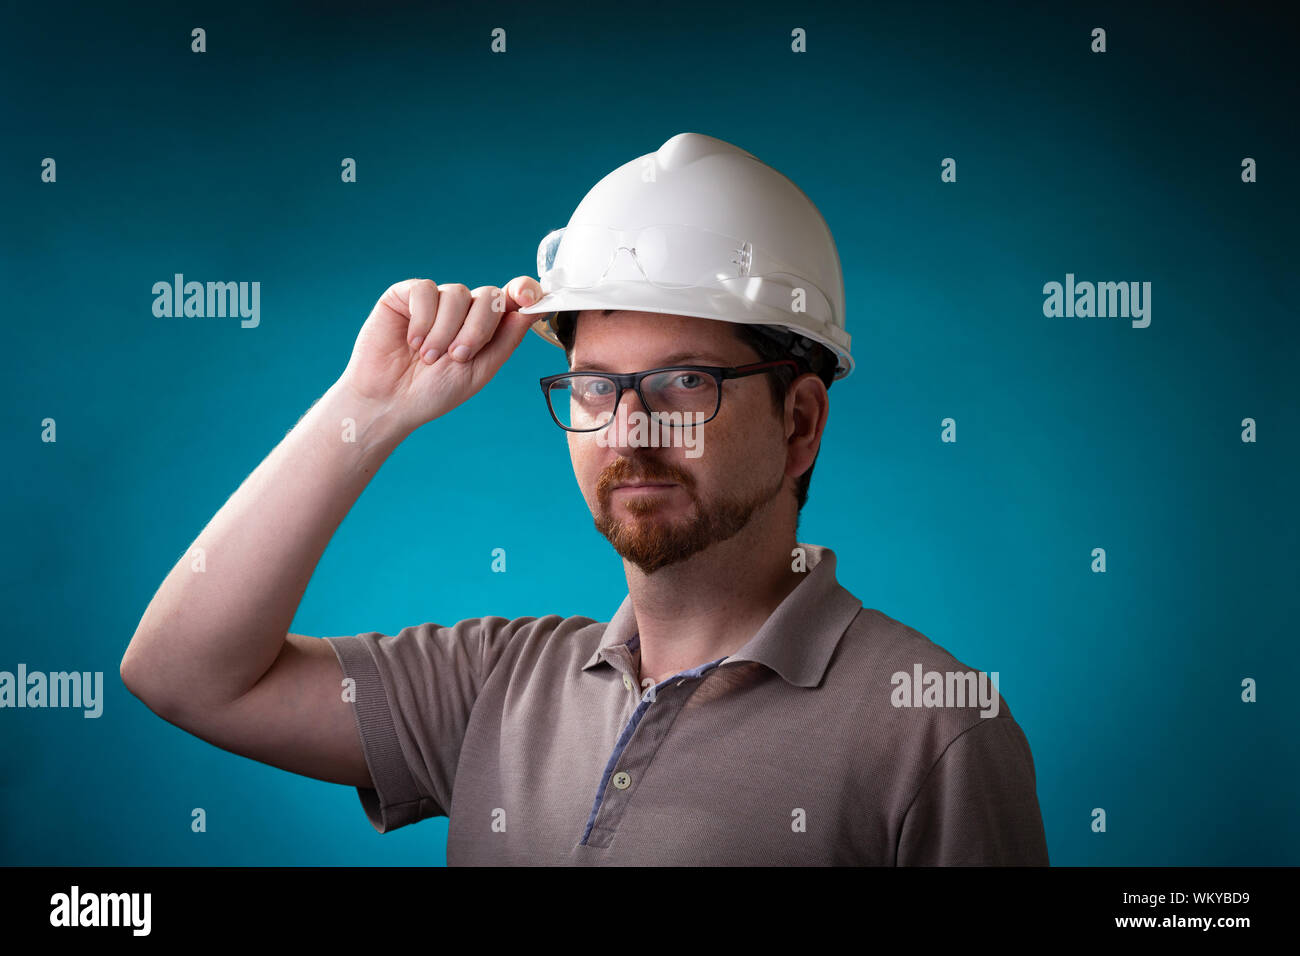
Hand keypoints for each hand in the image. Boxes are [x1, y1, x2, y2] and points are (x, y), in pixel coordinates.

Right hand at [336, 277, 543, 432]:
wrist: (389, 402)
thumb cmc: (433, 391)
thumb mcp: (479, 371)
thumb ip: (507, 339)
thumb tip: (533, 309)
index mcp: (484, 326)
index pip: (511, 296)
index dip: (524, 290)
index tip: (528, 298)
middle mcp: (462, 309)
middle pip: (488, 296)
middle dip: (477, 329)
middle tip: (457, 357)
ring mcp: (434, 300)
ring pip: (456, 294)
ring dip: (445, 331)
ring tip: (428, 357)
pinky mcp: (405, 295)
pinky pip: (425, 290)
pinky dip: (422, 320)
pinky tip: (412, 341)